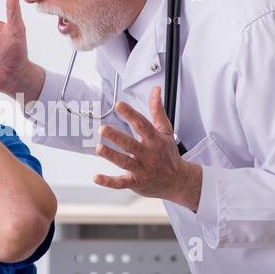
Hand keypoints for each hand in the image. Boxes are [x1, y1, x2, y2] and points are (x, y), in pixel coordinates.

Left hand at [93, 86, 202, 210]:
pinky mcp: (136, 182)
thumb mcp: (165, 131)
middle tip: (103, 129)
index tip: (119, 105)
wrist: (178, 181)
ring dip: (111, 156)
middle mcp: (148, 155)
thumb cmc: (168, 155)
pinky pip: (121, 183)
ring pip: (125, 162)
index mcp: (155, 140)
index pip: (142, 125)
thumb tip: (155, 90)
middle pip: (131, 144)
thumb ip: (157, 110)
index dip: (130, 114)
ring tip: (98, 149)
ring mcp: (142, 169)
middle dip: (117, 136)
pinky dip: (109, 181)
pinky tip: (96, 177)